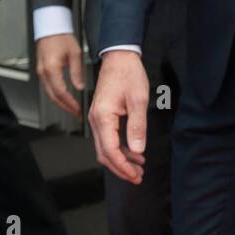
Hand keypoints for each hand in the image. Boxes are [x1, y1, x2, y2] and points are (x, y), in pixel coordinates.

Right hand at [36, 33, 85, 117]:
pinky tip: (64, 98)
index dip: (69, 103)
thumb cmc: (62, 37)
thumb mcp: (75, 54)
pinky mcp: (42, 71)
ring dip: (60, 103)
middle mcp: (44, 72)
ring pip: (49, 94)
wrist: (51, 28)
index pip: (60, 92)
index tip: (77, 109)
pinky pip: (48, 87)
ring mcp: (41, 73)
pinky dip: (56, 95)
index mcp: (52, 68)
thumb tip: (80, 86)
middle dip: (65, 107)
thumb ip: (77, 72)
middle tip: (76, 114)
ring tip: (72, 109)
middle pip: (53, 97)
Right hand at [88, 50, 148, 184]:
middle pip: (104, 153)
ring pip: (105, 148)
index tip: (135, 174)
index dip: (122, 166)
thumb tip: (137, 149)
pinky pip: (108, 138)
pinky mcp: (102, 116)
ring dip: (121, 160)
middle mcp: (95, 120)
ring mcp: (97, 118)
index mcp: (102, 117)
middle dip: (121, 168)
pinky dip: (120, 148)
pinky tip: (133, 151)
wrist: (119, 57)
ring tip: (138, 167)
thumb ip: (137, 126)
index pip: (110, 150)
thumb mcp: (138, 99)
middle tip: (137, 177)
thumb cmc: (128, 74)